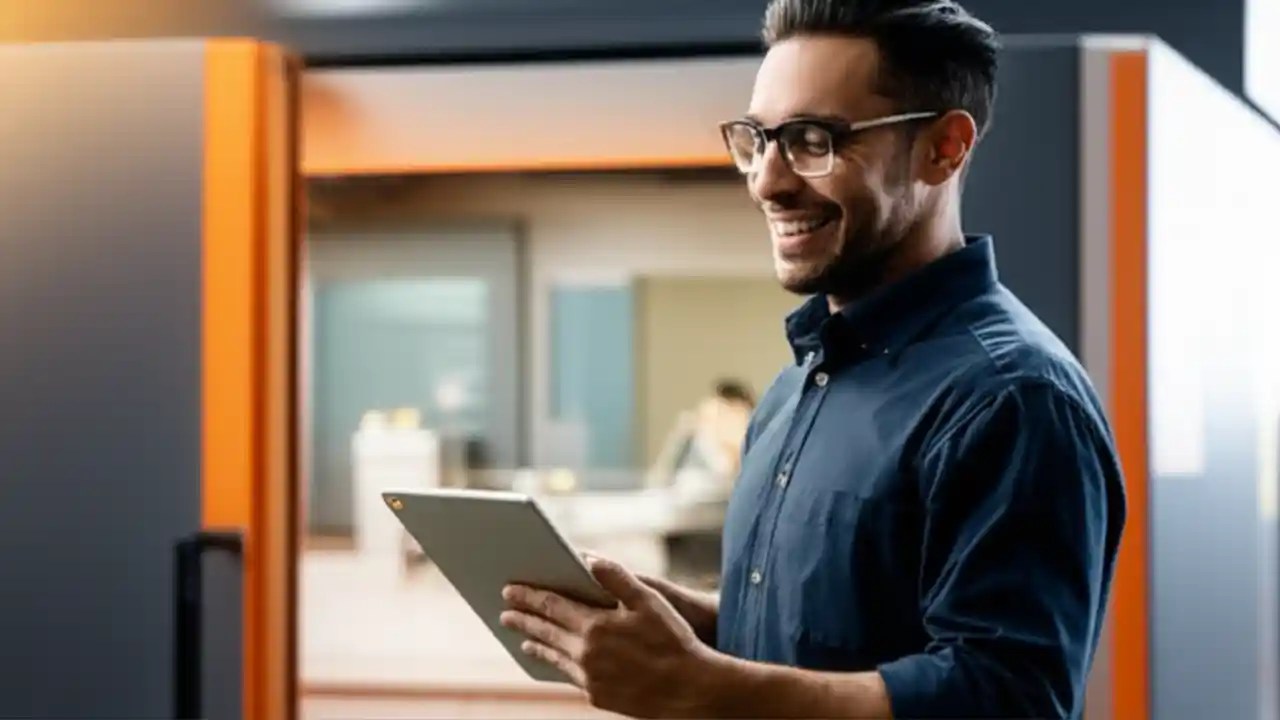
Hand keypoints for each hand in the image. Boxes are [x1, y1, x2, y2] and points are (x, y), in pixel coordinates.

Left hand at [501, 557, 719, 717]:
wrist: (690, 690)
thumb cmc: (673, 641)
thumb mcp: (650, 600)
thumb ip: (617, 578)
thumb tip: (589, 558)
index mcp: (595, 627)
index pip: (551, 606)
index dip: (528, 596)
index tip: (509, 589)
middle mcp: (586, 654)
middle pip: (545, 633)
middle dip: (524, 620)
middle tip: (505, 613)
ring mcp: (590, 679)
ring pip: (555, 658)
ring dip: (536, 646)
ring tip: (523, 641)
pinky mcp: (598, 697)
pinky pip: (570, 677)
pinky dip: (558, 665)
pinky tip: (557, 662)